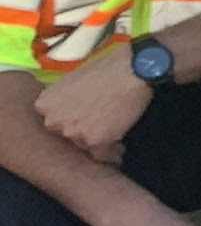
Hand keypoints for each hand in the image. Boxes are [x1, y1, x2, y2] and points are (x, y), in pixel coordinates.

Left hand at [31, 57, 150, 163]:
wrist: (132, 69)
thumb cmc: (108, 69)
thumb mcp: (72, 80)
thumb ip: (62, 100)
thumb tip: (69, 111)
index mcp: (44, 105)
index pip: (54, 123)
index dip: (72, 122)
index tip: (85, 121)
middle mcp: (53, 120)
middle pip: (67, 137)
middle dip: (84, 134)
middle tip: (101, 128)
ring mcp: (72, 132)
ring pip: (85, 147)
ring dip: (99, 144)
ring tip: (114, 134)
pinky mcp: (94, 141)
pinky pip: (103, 155)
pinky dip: (112, 153)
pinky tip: (120, 144)